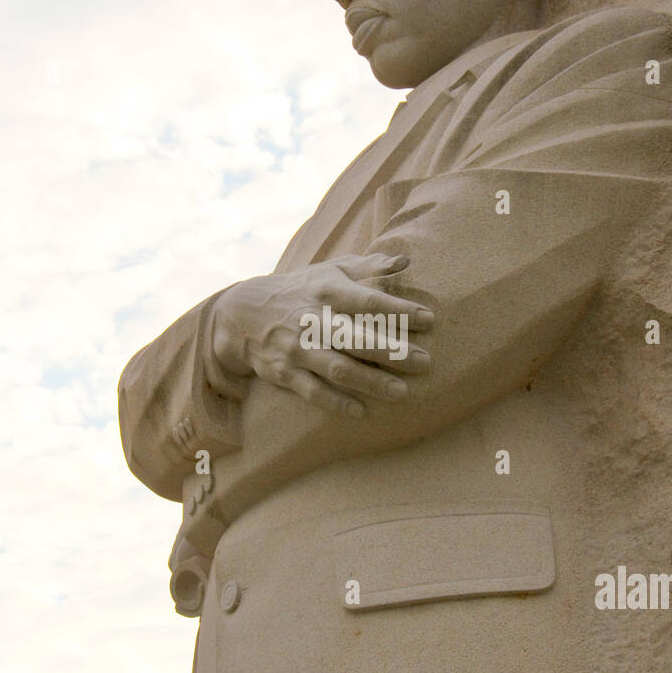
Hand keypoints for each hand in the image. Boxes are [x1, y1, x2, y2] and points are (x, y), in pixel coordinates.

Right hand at [210, 253, 433, 416]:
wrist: (242, 315)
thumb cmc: (300, 291)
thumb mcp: (330, 271)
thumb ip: (369, 267)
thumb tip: (405, 261)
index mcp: (326, 292)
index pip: (368, 301)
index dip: (399, 311)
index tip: (429, 320)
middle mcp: (312, 321)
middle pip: (356, 338)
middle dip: (392, 351)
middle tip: (425, 362)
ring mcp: (297, 349)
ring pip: (337, 368)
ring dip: (371, 381)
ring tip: (402, 392)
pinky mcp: (284, 373)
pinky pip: (312, 391)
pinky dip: (336, 403)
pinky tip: (362, 411)